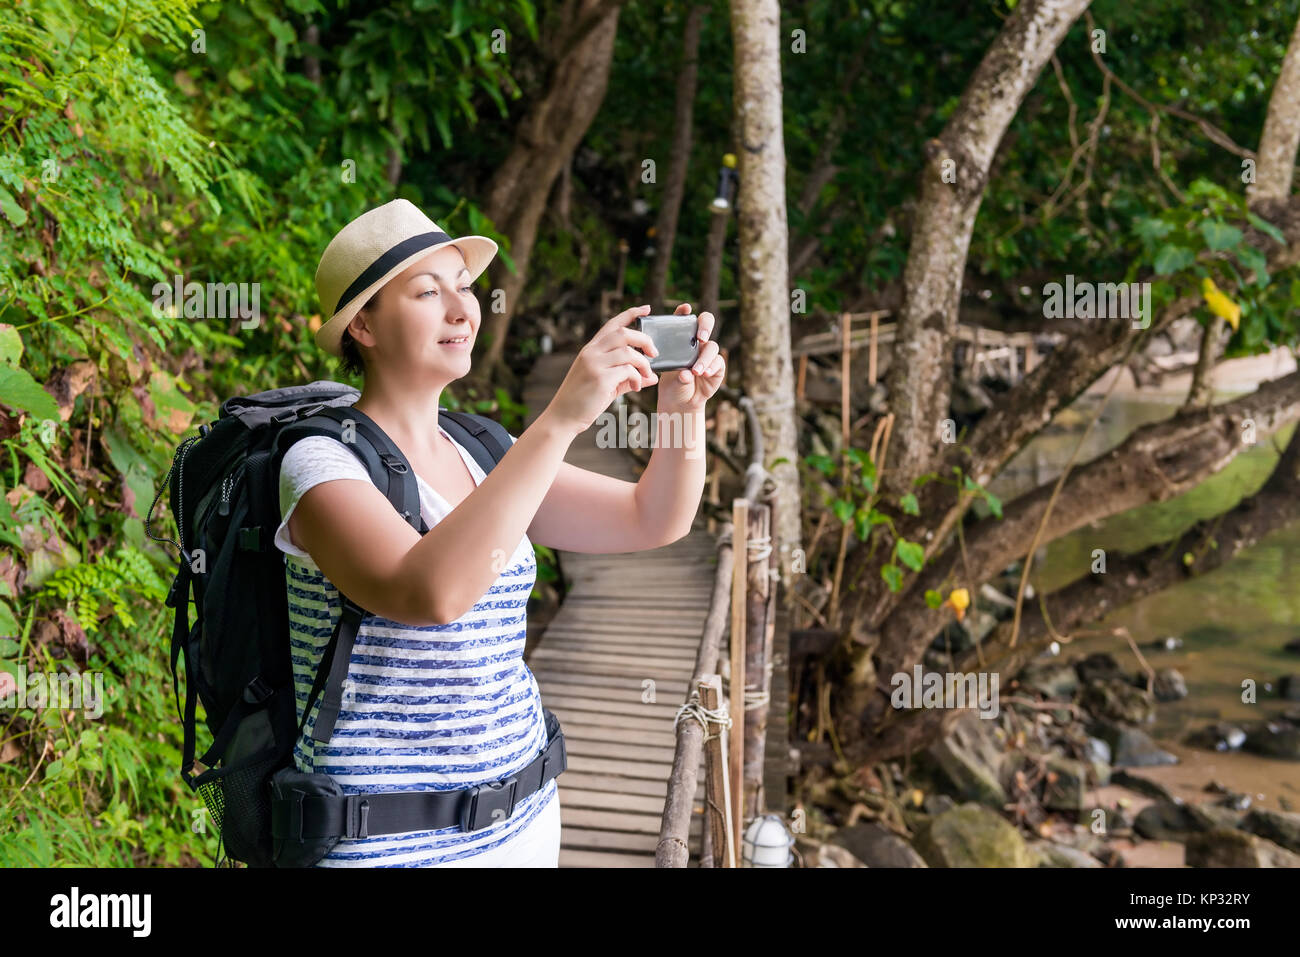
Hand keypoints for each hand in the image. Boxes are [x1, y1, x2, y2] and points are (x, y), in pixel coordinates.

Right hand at [543, 303, 659, 436]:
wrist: (563, 417)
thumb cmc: (584, 401)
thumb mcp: (606, 384)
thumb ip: (628, 377)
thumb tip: (653, 376)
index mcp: (591, 349)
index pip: (612, 324)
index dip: (631, 313)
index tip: (646, 309)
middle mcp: (591, 353)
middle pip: (624, 333)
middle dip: (645, 340)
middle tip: (654, 353)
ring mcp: (594, 365)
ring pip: (628, 352)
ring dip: (643, 363)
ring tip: (645, 376)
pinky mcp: (600, 379)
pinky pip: (627, 371)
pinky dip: (637, 378)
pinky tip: (636, 387)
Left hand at [656, 302, 724, 410]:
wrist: (680, 402)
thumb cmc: (670, 383)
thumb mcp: (667, 374)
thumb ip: (675, 371)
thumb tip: (685, 374)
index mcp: (682, 338)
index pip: (684, 320)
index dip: (684, 311)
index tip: (685, 308)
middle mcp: (697, 342)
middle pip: (706, 322)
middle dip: (705, 326)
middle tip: (700, 338)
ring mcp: (708, 353)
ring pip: (712, 346)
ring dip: (704, 358)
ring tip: (696, 371)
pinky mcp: (717, 367)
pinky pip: (718, 362)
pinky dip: (711, 367)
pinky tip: (704, 374)